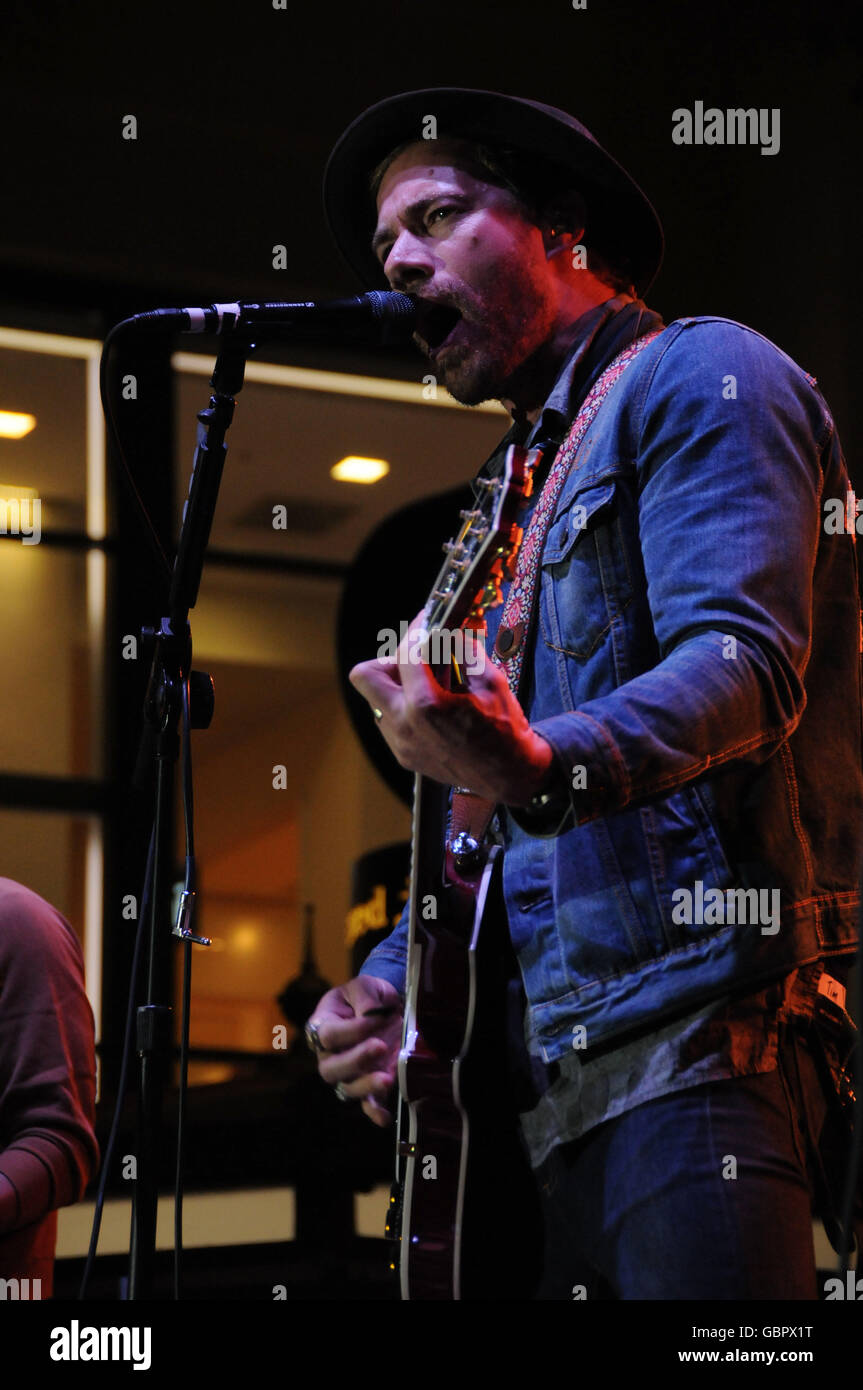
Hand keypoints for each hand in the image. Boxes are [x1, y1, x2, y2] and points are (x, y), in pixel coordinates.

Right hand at [308, 975, 402, 1126]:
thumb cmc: (368, 995)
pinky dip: (374, 1111)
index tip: (375, 1018)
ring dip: (367, 1086)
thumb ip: (364, 994)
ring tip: (386, 1079)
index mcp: (322, 1026)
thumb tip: (370, 1014)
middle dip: (356, 1060)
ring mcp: (348, 1074)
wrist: (385, 1008)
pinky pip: (367, 1103)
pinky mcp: (368, 1086)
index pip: (328, 1035)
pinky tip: (384, 1117)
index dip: (351, 1029)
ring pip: (348, 1089)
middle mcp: (330, 1055)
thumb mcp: (365, 985)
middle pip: (331, 1069)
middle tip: (380, 1046)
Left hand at [349, 613, 554, 803]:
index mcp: (426, 705)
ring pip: (376, 699)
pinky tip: (431, 708)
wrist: (509, 775)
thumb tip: (448, 630)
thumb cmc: (505, 728)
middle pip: (365, 676)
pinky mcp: (403, 755)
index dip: (418, 630)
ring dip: (396, 685)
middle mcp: (404, 725)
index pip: (406, 652)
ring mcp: (400, 743)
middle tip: (415, 659)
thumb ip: (464, 650)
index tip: (428, 622)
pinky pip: (389, 721)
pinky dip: (404, 707)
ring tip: (428, 685)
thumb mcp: (491, 681)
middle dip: (388, 660)